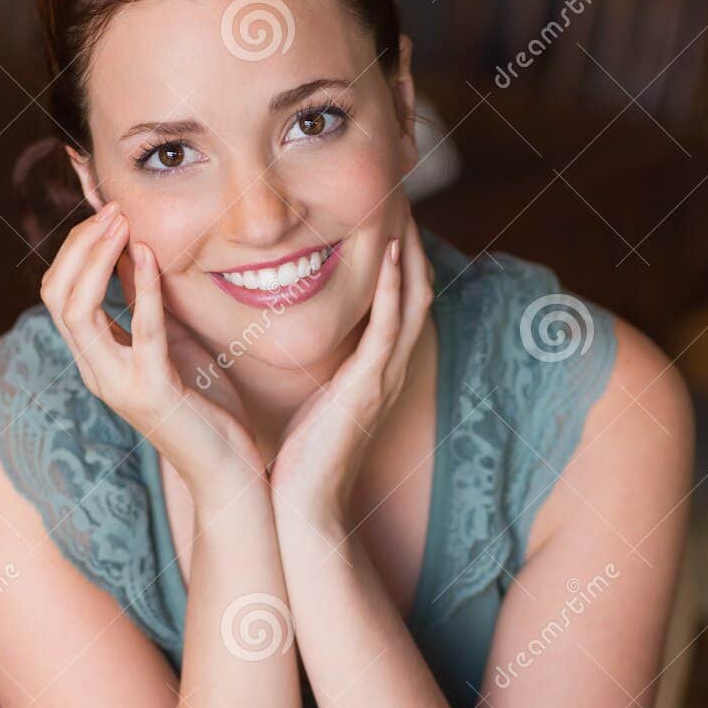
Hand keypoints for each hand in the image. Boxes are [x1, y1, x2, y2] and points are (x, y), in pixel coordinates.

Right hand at [40, 201, 266, 495]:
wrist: (228, 468)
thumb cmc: (204, 406)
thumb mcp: (169, 340)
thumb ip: (144, 300)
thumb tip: (132, 249)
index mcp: (96, 358)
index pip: (60, 292)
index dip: (76, 248)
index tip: (104, 211)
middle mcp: (96, 370)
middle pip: (56, 295)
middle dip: (78, 245)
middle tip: (109, 207)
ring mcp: (119, 383)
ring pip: (76, 311)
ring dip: (95, 258)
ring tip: (120, 221)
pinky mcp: (152, 391)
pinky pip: (139, 331)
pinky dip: (142, 288)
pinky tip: (149, 254)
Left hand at [267, 212, 434, 532]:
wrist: (303, 504)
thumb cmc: (300, 457)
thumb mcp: (313, 400)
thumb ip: (315, 368)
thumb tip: (290, 338)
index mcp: (376, 371)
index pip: (399, 303)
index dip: (399, 262)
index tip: (387, 221)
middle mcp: (388, 369)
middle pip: (418, 293)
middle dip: (413, 248)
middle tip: (404, 203)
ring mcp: (384, 378)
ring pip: (413, 303)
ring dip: (410, 257)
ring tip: (403, 214)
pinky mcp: (369, 387)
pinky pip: (390, 329)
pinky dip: (394, 291)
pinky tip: (390, 258)